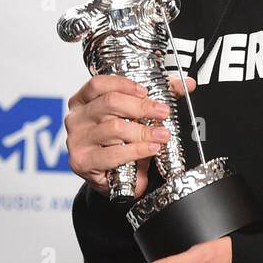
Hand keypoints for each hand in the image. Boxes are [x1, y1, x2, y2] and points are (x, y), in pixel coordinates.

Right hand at [64, 72, 195, 197]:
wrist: (111, 178)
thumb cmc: (119, 142)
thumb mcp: (135, 117)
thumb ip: (158, 97)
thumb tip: (185, 84)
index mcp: (83, 101)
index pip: (99, 84)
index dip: (124, 84)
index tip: (146, 92)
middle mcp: (76, 118)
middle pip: (110, 103)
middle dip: (141, 107)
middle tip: (162, 112)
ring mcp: (77, 140)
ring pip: (114, 128)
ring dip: (143, 131)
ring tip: (161, 134)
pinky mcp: (82, 161)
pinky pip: (114, 153)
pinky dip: (137, 150)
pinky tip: (150, 148)